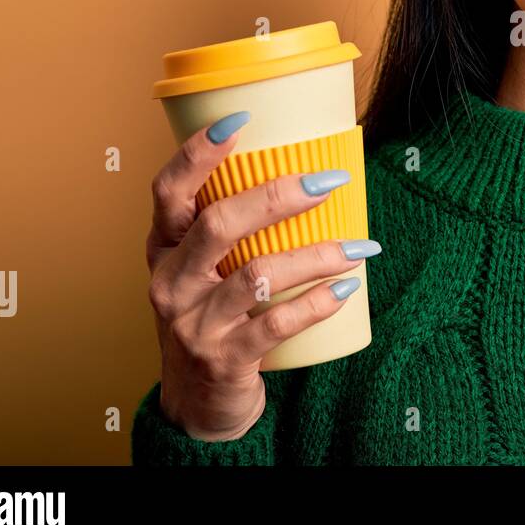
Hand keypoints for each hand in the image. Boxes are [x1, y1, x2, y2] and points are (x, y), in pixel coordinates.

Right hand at [145, 114, 374, 441]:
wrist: (199, 405)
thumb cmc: (214, 318)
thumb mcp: (205, 272)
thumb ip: (234, 229)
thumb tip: (305, 170)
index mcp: (165, 248)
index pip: (169, 190)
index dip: (198, 153)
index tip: (239, 119)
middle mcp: (172, 282)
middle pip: (219, 224)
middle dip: (278, 196)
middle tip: (329, 181)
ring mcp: (194, 323)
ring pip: (256, 273)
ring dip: (316, 254)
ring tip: (359, 245)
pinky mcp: (224, 358)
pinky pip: (276, 322)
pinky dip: (317, 302)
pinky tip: (347, 287)